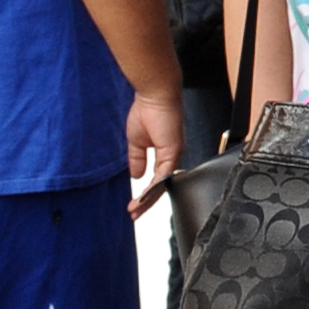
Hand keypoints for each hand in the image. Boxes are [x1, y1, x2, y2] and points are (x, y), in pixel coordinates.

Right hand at [123, 88, 181, 210]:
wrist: (154, 95)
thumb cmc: (147, 110)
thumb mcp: (137, 141)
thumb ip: (137, 159)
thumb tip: (136, 177)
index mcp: (165, 154)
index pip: (157, 180)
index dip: (146, 194)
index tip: (134, 205)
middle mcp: (172, 157)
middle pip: (161, 186)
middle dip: (147, 203)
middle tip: (134, 214)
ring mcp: (175, 155)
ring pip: (162, 184)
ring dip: (148, 199)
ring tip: (135, 210)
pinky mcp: (173, 150)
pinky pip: (164, 174)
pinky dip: (153, 186)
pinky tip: (143, 196)